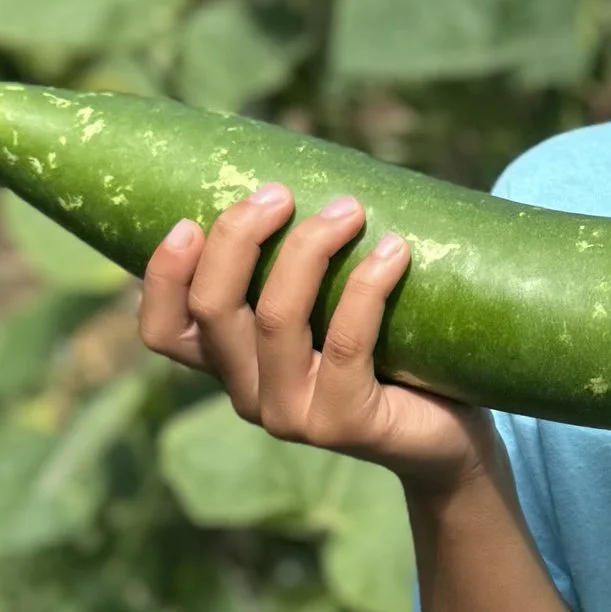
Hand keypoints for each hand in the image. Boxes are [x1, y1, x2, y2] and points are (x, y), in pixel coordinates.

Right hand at [137, 183, 488, 485]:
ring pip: (275, 318)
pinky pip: (345, 342)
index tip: (189, 221)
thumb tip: (294, 175)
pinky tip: (394, 251)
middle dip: (239, 237)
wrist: (449, 436)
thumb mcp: (329, 310)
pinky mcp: (343, 424)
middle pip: (212, 309)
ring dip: (308, 249)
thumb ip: (298, 270)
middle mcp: (249, 395)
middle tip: (280, 193)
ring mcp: (291, 416)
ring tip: (350, 209)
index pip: (164, 332)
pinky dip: (368, 285)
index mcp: (232, 365)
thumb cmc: (390, 356)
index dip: (162, 277)